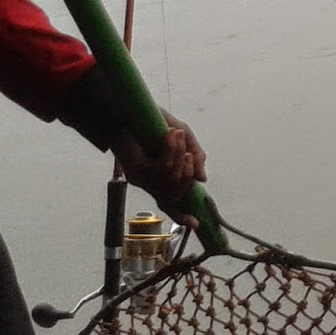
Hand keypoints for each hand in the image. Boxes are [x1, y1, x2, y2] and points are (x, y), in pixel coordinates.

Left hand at [113, 110, 207, 225]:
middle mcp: (150, 182)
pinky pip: (160, 168)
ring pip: (170, 178)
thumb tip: (202, 180)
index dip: (182, 214)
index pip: (171, 201)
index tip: (196, 223)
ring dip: (179, 155)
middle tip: (191, 155)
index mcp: (161, 177)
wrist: (133, 111)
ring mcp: (142, 177)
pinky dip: (170, 150)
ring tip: (178, 135)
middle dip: (188, 173)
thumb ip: (196, 156)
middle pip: (176, 193)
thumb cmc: (157, 124)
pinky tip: (171, 135)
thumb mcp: (184, 137)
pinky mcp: (136, 169)